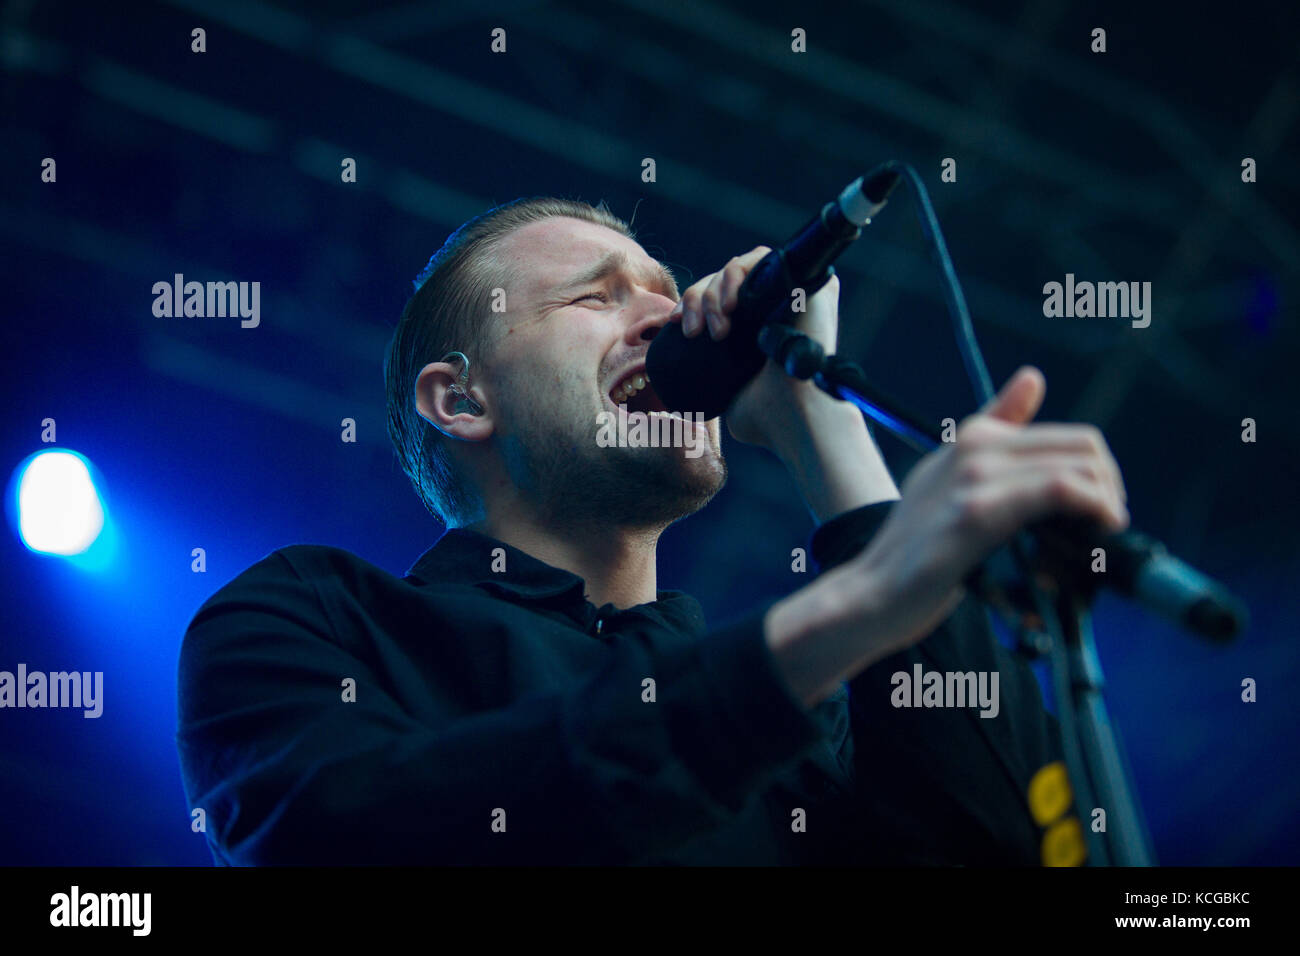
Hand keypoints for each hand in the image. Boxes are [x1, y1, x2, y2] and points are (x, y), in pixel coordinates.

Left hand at [666, 246, 839, 453]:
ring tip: (717, 328)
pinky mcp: (811, 284)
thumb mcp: (725, 398)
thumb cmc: (766, 418)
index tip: (675, 324)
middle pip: (722, 282)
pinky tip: (733, 303)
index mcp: (756, 331)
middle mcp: (776, 309)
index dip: (692, 305)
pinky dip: (742, 273)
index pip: (716, 300)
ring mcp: (793, 295)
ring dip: (716, 292)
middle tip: (695, 332)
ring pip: (739, 268)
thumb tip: (684, 398)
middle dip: (699, 301)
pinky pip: (766, 258)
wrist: (795, 416)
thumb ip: (709, 385)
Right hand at [847, 366, 1128, 655]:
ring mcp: (974, 478)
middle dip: (1110, 488)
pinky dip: (1091, 510)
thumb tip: (1032, 378)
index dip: (1099, 476)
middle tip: (1105, 529)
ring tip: (1102, 537)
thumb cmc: (915, 548)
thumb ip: (995, 430)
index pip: (1071, 439)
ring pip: (1078, 468)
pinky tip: (1095, 536)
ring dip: (1107, 504)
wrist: (872, 593)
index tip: (1097, 514)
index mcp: (973, 437)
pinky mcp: (977, 514)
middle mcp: (975, 447)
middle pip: (1083, 448)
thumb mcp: (949, 477)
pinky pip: (1058, 491)